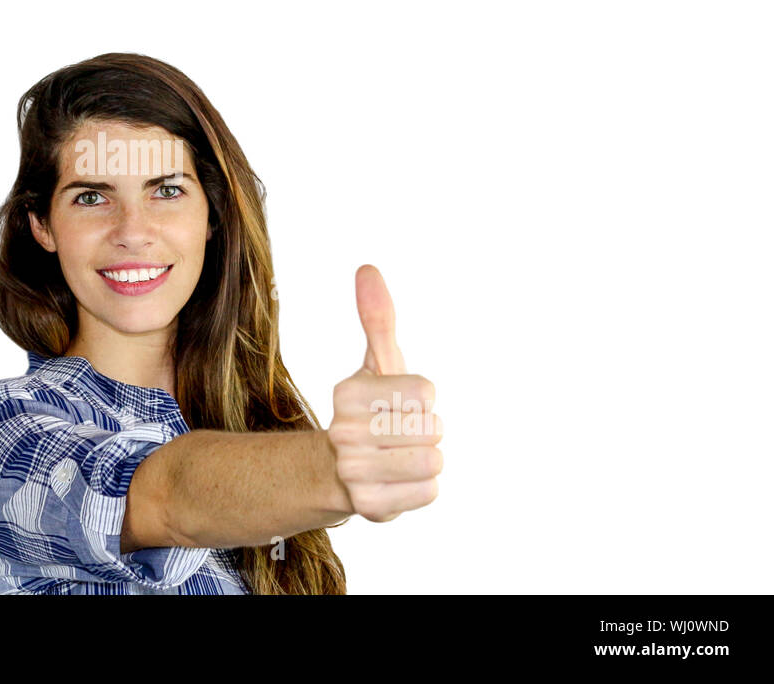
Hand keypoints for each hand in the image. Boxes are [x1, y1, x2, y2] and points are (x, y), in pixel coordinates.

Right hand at [327, 265, 442, 522]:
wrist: (339, 469)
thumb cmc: (370, 409)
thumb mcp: (377, 363)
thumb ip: (377, 318)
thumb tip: (368, 268)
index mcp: (348, 394)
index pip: (426, 392)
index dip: (422, 398)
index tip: (399, 403)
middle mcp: (345, 433)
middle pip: (432, 428)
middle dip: (426, 430)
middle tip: (399, 433)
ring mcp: (355, 471)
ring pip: (434, 461)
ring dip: (427, 459)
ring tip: (401, 456)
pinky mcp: (371, 506)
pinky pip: (431, 491)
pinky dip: (423, 487)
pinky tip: (400, 481)